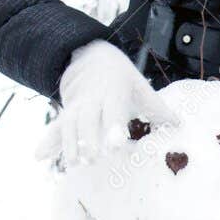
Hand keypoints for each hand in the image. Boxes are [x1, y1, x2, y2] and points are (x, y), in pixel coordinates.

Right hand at [36, 40, 176, 166]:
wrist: (90, 56)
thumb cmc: (123, 79)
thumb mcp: (141, 88)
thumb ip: (158, 109)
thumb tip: (180, 125)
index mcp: (112, 92)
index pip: (112, 110)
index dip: (113, 126)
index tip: (117, 144)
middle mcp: (92, 99)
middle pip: (88, 120)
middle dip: (89, 138)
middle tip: (93, 158)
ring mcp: (76, 106)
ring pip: (70, 125)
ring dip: (70, 144)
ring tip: (74, 164)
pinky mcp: (66, 114)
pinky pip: (55, 128)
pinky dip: (47, 142)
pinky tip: (38, 157)